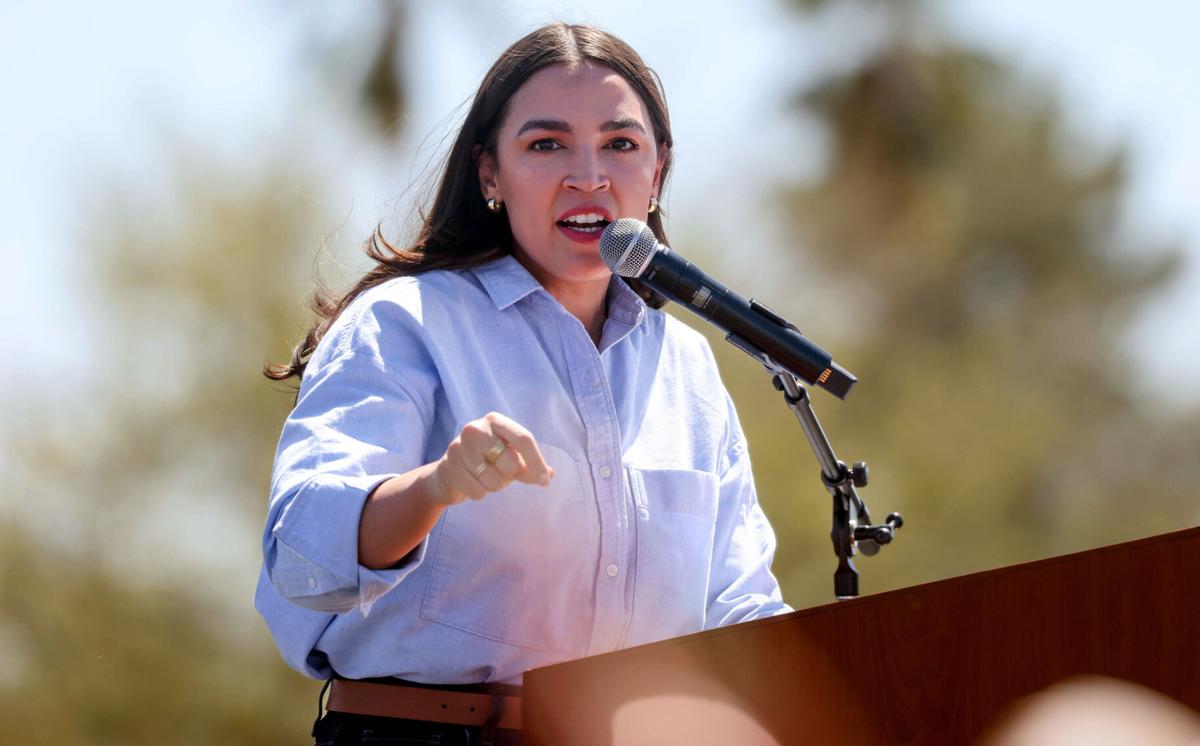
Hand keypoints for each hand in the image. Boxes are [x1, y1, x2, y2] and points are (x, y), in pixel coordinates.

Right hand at [428, 412, 554, 505]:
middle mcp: (475, 429)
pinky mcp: (448, 468)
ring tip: (482, 476)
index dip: (537, 461)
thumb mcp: (508, 459)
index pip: (524, 438)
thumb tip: (549, 475)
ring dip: (494, 486)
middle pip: (511, 462)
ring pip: (495, 481)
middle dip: (509, 475)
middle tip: (497, 471)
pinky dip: (479, 493)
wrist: (448, 473)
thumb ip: (528, 467)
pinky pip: (478, 492)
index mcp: (495, 420)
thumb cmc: (485, 462)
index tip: (544, 481)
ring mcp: (458, 447)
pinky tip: (470, 483)